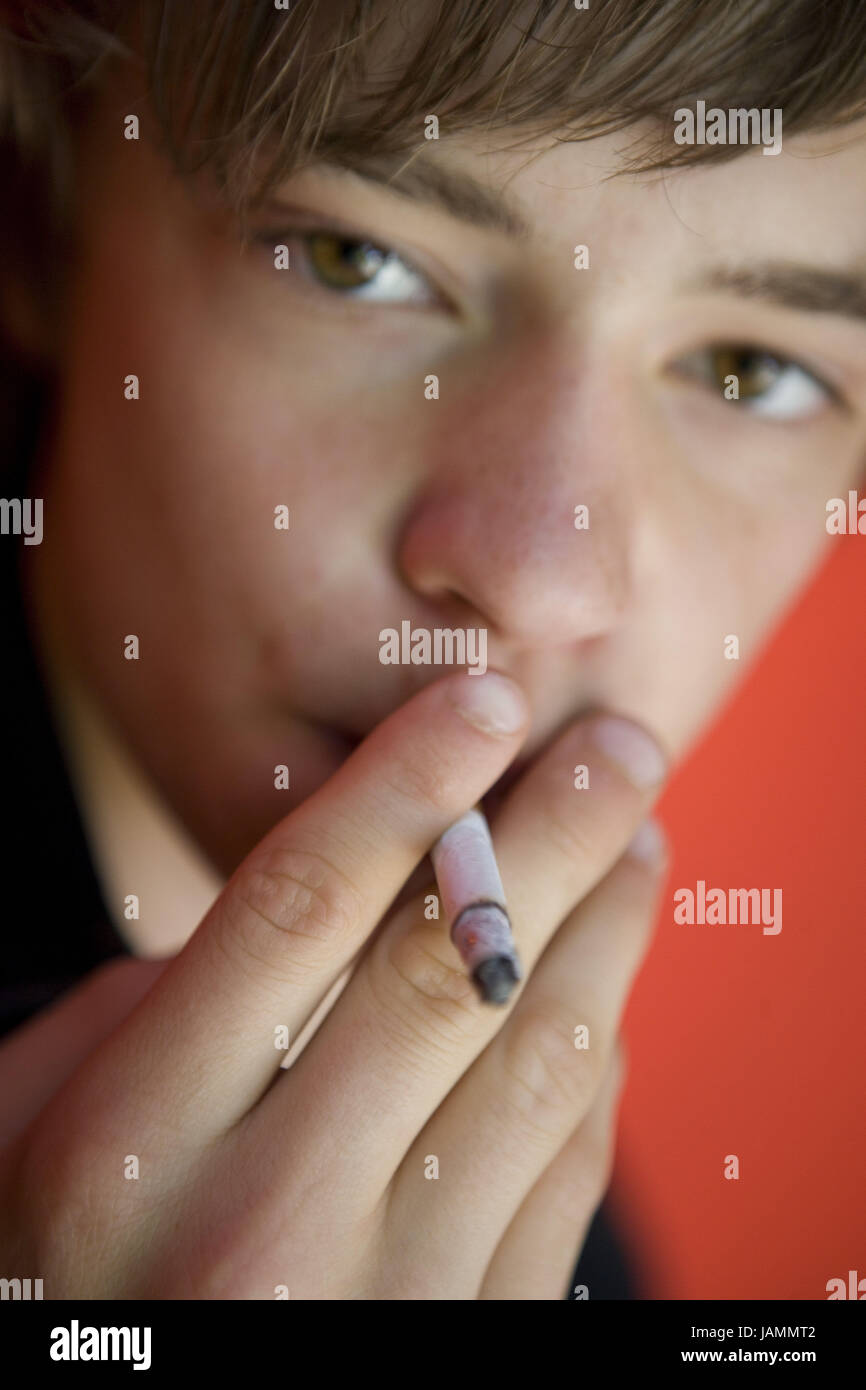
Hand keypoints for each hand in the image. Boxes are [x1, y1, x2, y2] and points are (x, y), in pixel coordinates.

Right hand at [0, 670, 666, 1297]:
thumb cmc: (57, 1280)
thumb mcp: (34, 1130)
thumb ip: (152, 1013)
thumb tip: (307, 908)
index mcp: (134, 1144)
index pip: (297, 908)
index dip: (406, 782)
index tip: (486, 696)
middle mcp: (266, 1220)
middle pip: (448, 969)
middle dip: (554, 831)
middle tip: (619, 745)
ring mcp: (386, 1297)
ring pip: (537, 1065)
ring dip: (606, 930)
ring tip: (639, 843)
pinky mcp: (477, 1343)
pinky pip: (566, 1174)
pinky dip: (595, 1059)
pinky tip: (603, 987)